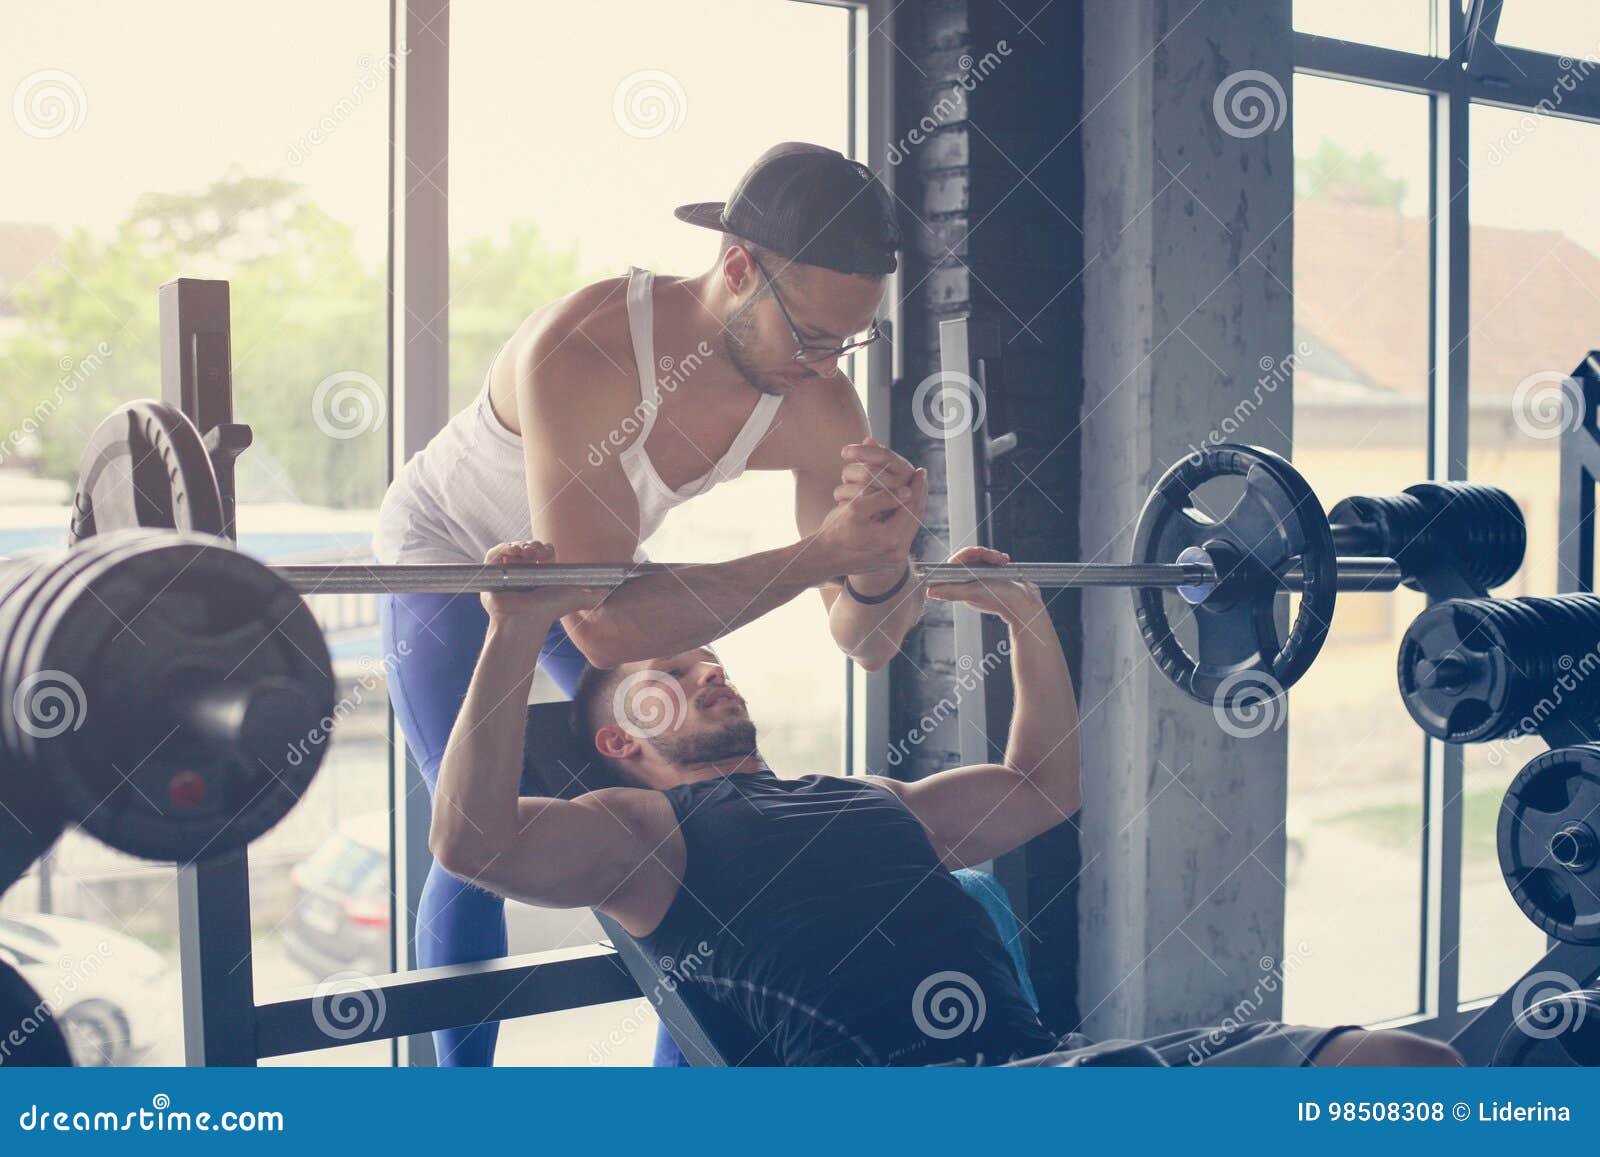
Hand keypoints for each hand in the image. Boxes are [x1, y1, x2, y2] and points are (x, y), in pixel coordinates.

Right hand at [479, 541, 606, 621]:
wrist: (526, 620)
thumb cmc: (548, 611)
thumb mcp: (575, 598)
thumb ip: (593, 595)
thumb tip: (609, 591)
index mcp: (541, 572)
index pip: (541, 551)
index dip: (544, 548)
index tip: (546, 552)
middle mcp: (524, 570)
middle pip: (525, 547)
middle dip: (530, 545)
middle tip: (534, 551)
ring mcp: (507, 571)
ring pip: (510, 548)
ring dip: (517, 545)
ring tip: (523, 552)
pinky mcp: (492, 573)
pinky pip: (494, 554)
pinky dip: (501, 549)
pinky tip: (511, 552)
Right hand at [816, 439, 927, 575]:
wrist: (823, 559)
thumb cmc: (835, 531)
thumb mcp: (855, 508)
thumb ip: (882, 498)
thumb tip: (907, 490)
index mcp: (890, 539)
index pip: (911, 507)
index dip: (916, 487)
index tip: (919, 471)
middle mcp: (897, 553)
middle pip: (916, 517)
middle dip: (919, 495)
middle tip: (921, 476)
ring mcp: (895, 559)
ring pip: (912, 526)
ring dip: (914, 506)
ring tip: (915, 488)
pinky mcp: (891, 561)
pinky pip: (904, 535)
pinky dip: (906, 519)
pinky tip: (904, 506)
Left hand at [926, 546, 1043, 625]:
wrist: (1026, 603)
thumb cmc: (1001, 598)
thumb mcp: (974, 591)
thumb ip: (952, 590)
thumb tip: (929, 593)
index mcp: (962, 588)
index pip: (955, 564)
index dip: (966, 555)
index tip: (979, 552)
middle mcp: (969, 584)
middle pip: (968, 560)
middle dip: (983, 554)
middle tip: (996, 558)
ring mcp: (982, 580)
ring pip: (980, 559)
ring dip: (992, 555)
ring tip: (1003, 561)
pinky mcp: (993, 577)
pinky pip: (990, 562)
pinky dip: (997, 559)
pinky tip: (1005, 561)